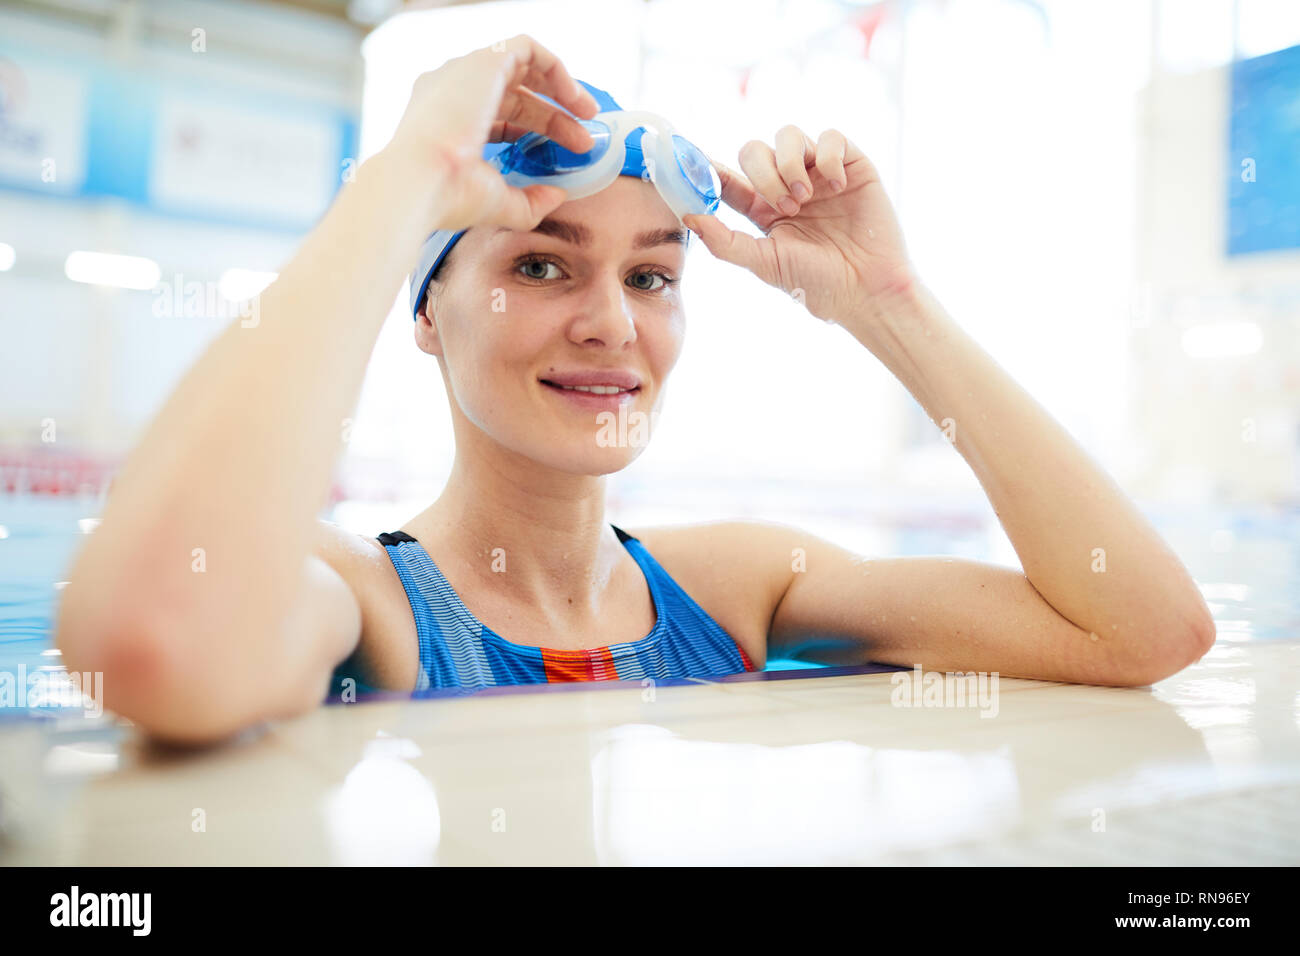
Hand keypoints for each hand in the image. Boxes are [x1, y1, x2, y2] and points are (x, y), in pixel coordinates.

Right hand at [382, 34, 599, 232]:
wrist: (423, 180)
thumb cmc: (447, 196)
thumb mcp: (495, 202)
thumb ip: (528, 201)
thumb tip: (557, 196)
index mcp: (448, 121)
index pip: (499, 117)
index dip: (536, 131)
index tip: (565, 151)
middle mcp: (452, 91)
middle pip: (515, 94)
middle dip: (554, 115)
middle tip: (583, 139)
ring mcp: (465, 72)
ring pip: (523, 67)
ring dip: (559, 90)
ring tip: (588, 115)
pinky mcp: (484, 61)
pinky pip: (528, 48)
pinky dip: (555, 69)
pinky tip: (573, 99)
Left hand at [682, 126, 916, 322]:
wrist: (867, 288)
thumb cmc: (817, 283)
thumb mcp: (765, 263)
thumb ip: (726, 242)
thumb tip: (688, 218)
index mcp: (762, 210)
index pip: (728, 179)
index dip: (710, 169)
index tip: (694, 162)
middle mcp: (787, 186)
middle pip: (754, 150)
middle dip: (763, 173)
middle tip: (784, 206)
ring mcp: (817, 174)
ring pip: (789, 136)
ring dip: (790, 163)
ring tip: (805, 198)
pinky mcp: (850, 166)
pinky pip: (831, 137)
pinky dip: (827, 157)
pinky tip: (836, 187)